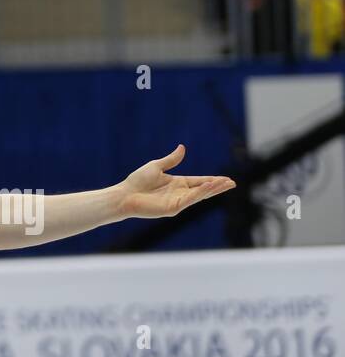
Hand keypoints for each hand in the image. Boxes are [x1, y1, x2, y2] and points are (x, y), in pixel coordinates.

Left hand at [114, 145, 235, 219]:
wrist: (124, 194)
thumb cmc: (137, 181)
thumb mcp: (156, 166)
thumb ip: (171, 160)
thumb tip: (182, 148)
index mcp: (177, 183)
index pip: (199, 181)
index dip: (213, 180)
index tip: (226, 179)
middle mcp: (180, 193)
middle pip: (203, 189)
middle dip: (218, 186)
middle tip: (232, 183)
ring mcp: (177, 202)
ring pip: (199, 195)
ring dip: (212, 189)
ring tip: (225, 184)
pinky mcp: (173, 208)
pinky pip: (189, 199)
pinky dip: (199, 193)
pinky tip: (208, 187)